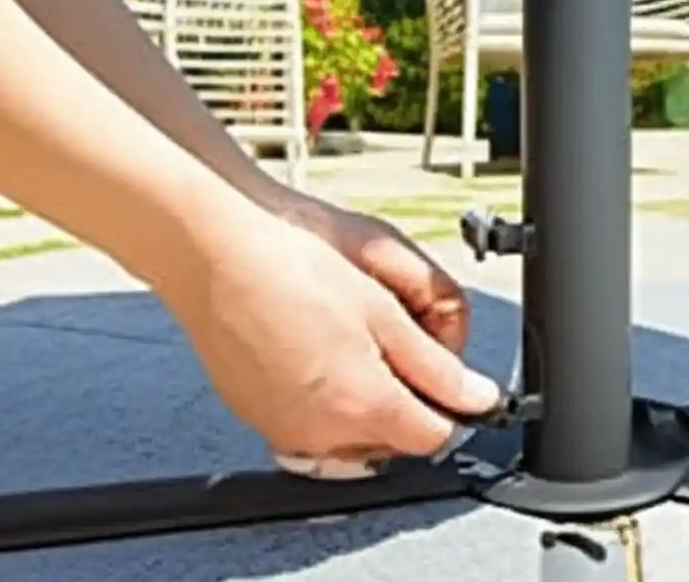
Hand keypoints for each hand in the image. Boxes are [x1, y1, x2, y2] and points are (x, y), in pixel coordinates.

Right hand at [160, 213, 499, 463]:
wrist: (212, 250)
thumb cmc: (291, 262)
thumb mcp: (385, 307)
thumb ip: (437, 366)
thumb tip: (476, 397)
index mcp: (362, 404)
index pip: (434, 435)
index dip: (450, 401)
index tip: (448, 371)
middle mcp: (321, 432)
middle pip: (392, 439)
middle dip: (405, 396)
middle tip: (392, 335)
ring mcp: (283, 428)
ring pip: (350, 435)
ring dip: (364, 399)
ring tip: (349, 336)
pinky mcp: (254, 416)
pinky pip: (308, 425)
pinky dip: (322, 398)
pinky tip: (313, 346)